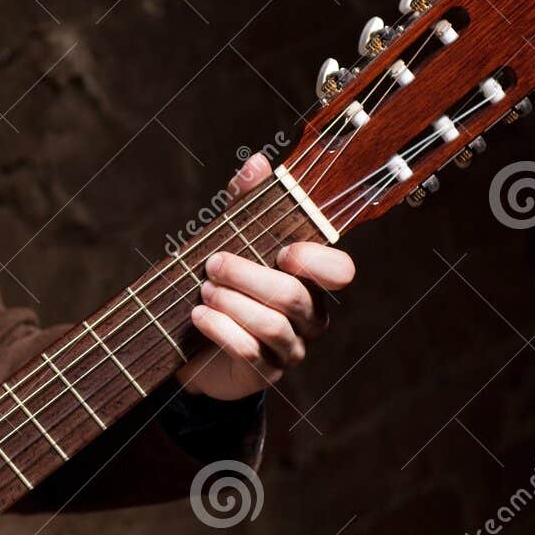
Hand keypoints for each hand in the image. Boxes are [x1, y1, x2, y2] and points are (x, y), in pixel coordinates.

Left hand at [174, 152, 356, 401]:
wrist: (195, 344)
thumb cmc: (224, 285)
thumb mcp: (232, 239)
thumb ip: (247, 203)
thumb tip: (258, 162)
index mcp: (310, 279)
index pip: (339, 270)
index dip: (317, 261)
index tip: (283, 251)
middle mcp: (310, 314)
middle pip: (294, 296)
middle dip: (248, 277)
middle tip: (212, 264)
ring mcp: (291, 347)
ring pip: (273, 325)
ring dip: (232, 304)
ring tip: (202, 293)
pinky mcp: (265, 373)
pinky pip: (251, 352)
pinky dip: (222, 331)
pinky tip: (199, 318)